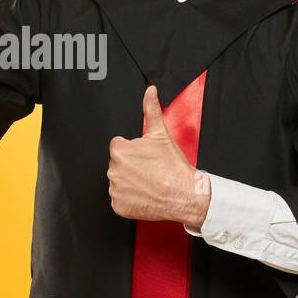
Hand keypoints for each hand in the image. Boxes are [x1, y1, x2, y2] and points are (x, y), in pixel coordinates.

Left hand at [107, 84, 211, 225]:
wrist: (184, 194)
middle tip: (149, 170)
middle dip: (131, 166)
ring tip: (148, 182)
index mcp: (119, 151)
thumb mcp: (161, 134)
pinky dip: (129, 199)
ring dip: (129, 182)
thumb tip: (150, 90)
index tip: (146, 158)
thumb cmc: (173, 166)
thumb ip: (151, 109)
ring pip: (119, 181)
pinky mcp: (118, 206)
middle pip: (118, 164)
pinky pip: (120, 200)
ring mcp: (115, 190)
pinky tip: (144, 195)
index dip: (134, 151)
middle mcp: (113, 170)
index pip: (119, 147)